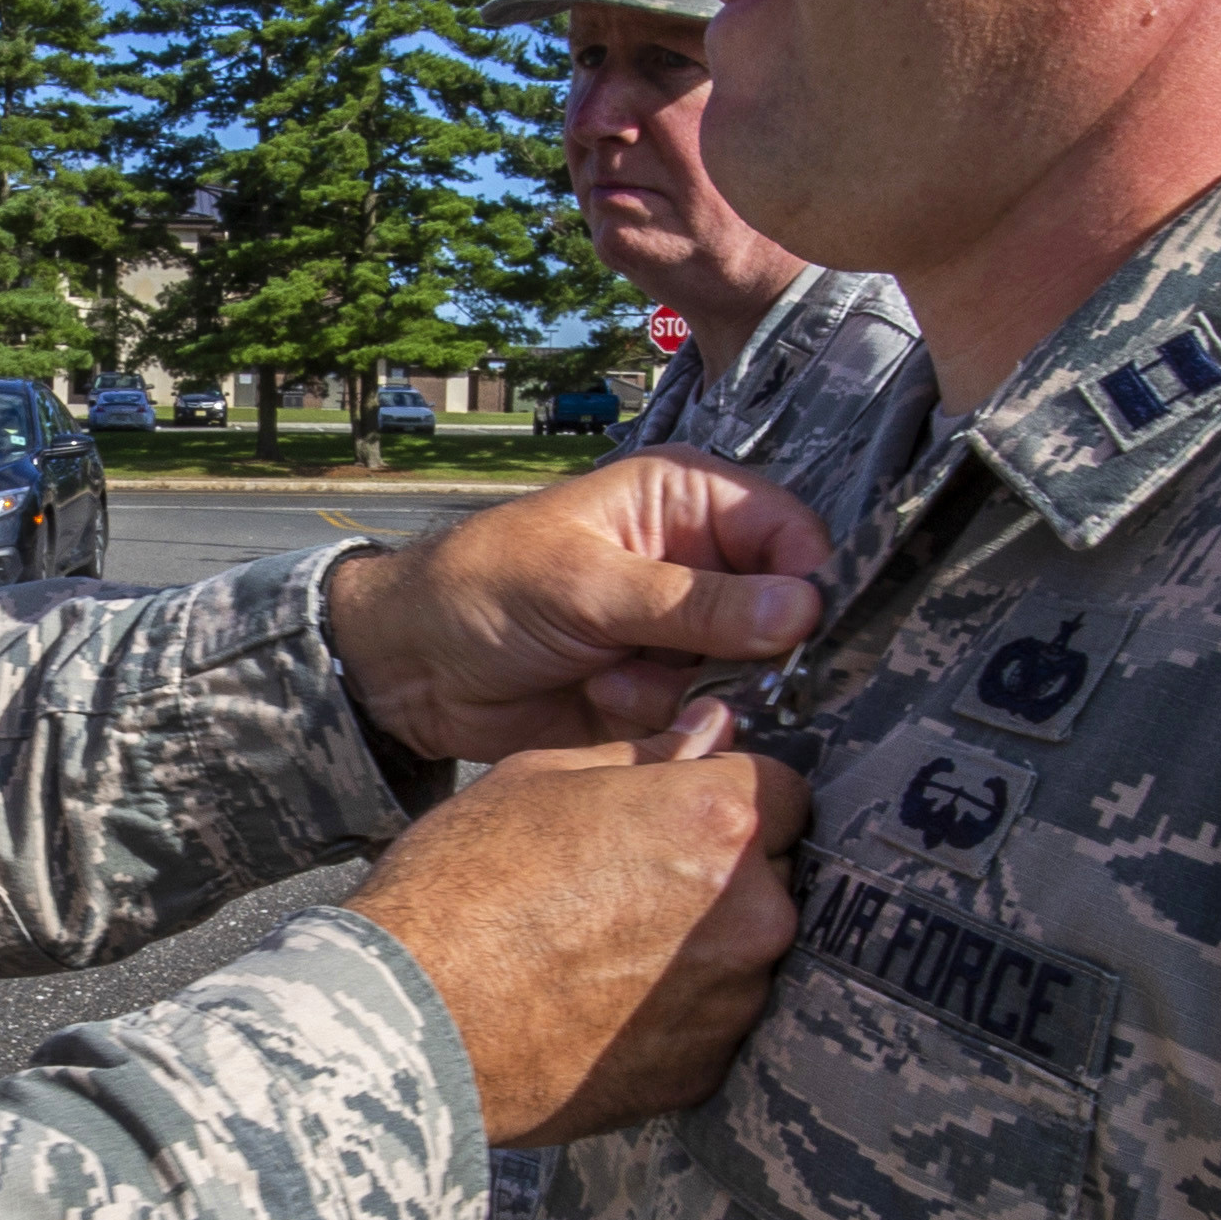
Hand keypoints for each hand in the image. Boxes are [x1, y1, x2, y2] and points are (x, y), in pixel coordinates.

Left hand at [326, 452, 830, 762]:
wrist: (414, 668)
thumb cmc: (484, 589)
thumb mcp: (588, 585)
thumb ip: (695, 604)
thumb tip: (803, 609)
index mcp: (686, 501)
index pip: (791, 531)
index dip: (806, 581)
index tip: (799, 633)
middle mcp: (697, 563)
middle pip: (784, 612)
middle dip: (748, 652)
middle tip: (692, 669)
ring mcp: (682, 632)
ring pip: (748, 674)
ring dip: (687, 689)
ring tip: (613, 676)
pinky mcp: (663, 693)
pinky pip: (703, 717)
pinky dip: (658, 718)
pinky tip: (599, 698)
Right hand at [350, 702, 811, 1147]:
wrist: (415, 1019)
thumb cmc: (461, 886)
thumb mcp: (540, 778)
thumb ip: (644, 753)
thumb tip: (706, 733)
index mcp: (718, 821)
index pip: (787, 789)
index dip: (734, 793)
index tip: (692, 808)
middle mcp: (752, 913)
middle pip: (775, 875)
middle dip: (724, 872)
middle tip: (634, 880)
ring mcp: (733, 1001)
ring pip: (747, 952)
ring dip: (704, 945)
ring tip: (608, 947)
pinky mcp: (705, 1070)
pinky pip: (711, 1022)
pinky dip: (676, 1011)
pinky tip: (605, 1001)